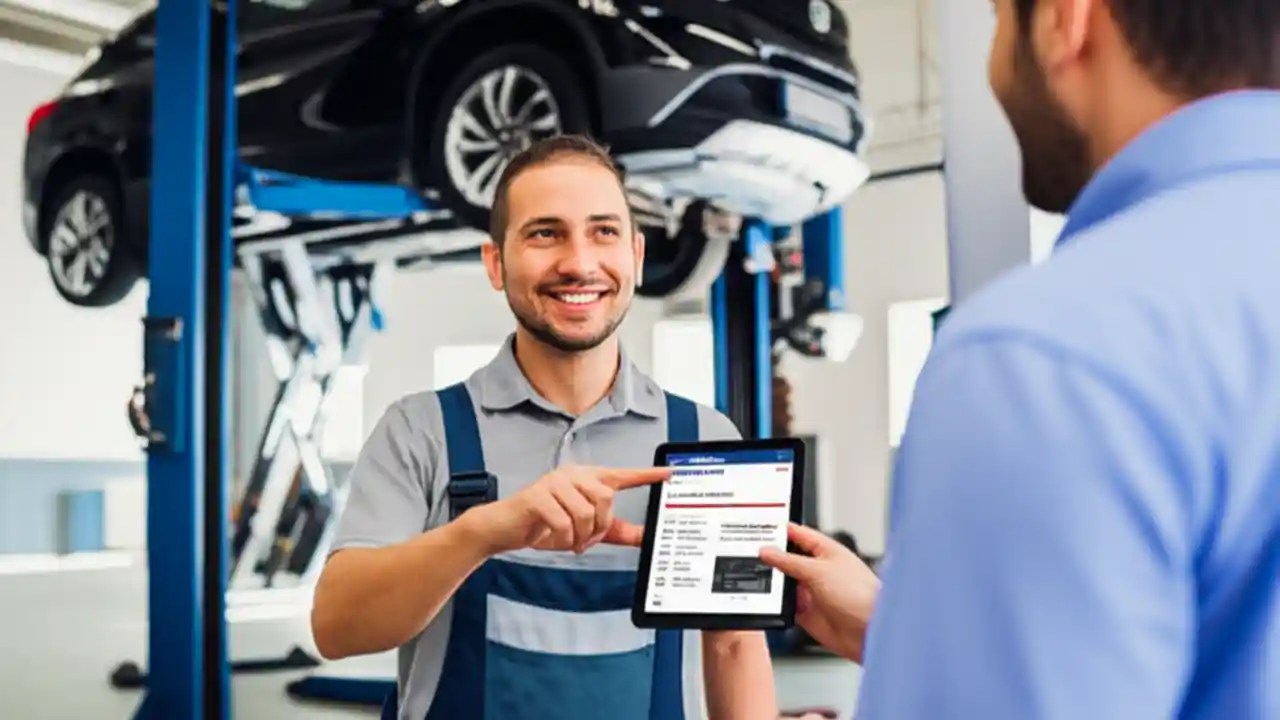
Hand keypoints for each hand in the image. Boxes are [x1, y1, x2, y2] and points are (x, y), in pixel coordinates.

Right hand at [468, 464, 669, 554]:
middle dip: (599, 526)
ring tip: (569, 540)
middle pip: (606, 498)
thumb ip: (614, 531)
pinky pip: (564, 523)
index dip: (647, 475)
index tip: (670, 473)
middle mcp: (572, 474)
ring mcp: (553, 482)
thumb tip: (644, 536)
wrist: (505, 528)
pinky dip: (563, 539)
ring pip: (586, 513)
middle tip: (586, 539)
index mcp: (586, 478)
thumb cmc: (545, 524)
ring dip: (580, 536)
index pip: (621, 474)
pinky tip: (553, 538)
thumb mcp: (584, 529)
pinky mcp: (537, 496)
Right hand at [759, 523, 880, 663]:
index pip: (799, 534)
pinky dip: (778, 605)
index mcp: (826, 551)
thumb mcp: (819, 570)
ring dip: (774, 583)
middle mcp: (819, 570)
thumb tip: (768, 552)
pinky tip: (770, 601)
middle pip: (789, 559)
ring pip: (785, 583)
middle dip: (772, 557)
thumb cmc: (861, 595)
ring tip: (758, 577)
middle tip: (752, 554)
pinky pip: (786, 606)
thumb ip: (790, 561)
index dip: (780, 530)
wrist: (871, 631)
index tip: (760, 528)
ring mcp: (814, 592)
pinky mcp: (809, 613)